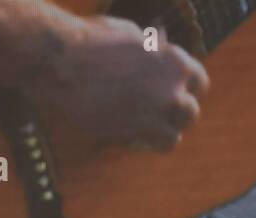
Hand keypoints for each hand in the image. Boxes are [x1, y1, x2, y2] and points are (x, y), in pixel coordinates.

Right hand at [30, 15, 208, 150]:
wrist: (56, 59)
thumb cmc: (87, 39)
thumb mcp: (128, 33)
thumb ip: (150, 48)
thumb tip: (158, 49)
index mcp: (175, 63)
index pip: (199, 82)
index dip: (187, 87)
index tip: (176, 90)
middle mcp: (171, 92)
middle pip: (190, 112)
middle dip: (176, 112)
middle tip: (159, 111)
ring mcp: (154, 115)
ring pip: (175, 135)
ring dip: (163, 131)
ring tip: (149, 128)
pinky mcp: (133, 133)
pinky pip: (152, 145)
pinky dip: (146, 143)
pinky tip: (134, 136)